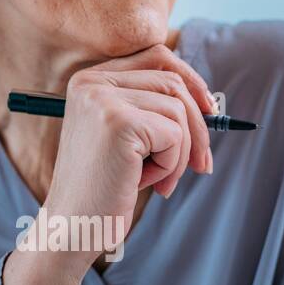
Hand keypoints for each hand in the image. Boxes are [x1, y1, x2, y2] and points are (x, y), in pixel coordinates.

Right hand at [44, 42, 213, 266]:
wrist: (73, 228)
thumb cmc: (103, 189)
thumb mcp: (125, 139)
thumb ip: (152, 109)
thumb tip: (209, 102)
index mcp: (90, 80)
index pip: (157, 56)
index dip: (190, 80)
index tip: (210, 109)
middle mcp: (92, 83)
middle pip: (173, 82)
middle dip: (197, 126)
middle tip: (202, 165)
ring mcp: (103, 101)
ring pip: (178, 111)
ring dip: (179, 154)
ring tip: (158, 180)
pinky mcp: (119, 123)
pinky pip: (175, 136)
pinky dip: (171, 165)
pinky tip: (147, 184)